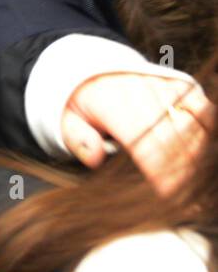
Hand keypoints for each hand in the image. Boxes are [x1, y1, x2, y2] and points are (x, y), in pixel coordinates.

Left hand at [62, 72, 214, 196]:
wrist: (95, 73)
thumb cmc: (84, 106)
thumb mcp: (67, 120)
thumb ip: (78, 139)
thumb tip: (94, 157)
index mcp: (109, 102)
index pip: (141, 140)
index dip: (159, 169)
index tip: (170, 195)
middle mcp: (138, 91)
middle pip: (169, 136)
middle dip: (182, 170)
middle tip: (189, 198)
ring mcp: (160, 86)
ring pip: (189, 124)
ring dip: (197, 154)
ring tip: (196, 183)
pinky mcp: (177, 84)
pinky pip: (201, 107)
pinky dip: (207, 129)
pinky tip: (205, 153)